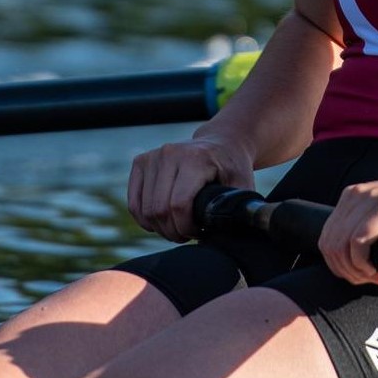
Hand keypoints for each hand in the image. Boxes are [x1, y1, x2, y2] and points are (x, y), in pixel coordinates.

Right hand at [127, 135, 254, 242]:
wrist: (222, 143)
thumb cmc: (233, 168)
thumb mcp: (243, 186)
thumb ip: (235, 209)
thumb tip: (225, 234)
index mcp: (195, 159)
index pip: (178, 205)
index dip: (186, 228)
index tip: (200, 232)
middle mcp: (169, 153)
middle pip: (159, 210)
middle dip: (174, 232)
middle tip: (189, 235)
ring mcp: (152, 156)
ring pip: (144, 210)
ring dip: (160, 228)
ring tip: (178, 228)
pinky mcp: (141, 162)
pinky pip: (134, 203)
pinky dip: (145, 219)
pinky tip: (162, 222)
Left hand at [317, 172, 377, 285]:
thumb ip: (370, 236)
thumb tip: (354, 269)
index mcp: (353, 197)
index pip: (327, 240)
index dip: (342, 267)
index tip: (367, 277)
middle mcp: (356, 194)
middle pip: (330, 246)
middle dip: (349, 272)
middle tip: (376, 280)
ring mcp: (369, 198)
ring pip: (340, 247)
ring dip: (358, 272)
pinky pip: (357, 243)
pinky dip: (365, 265)